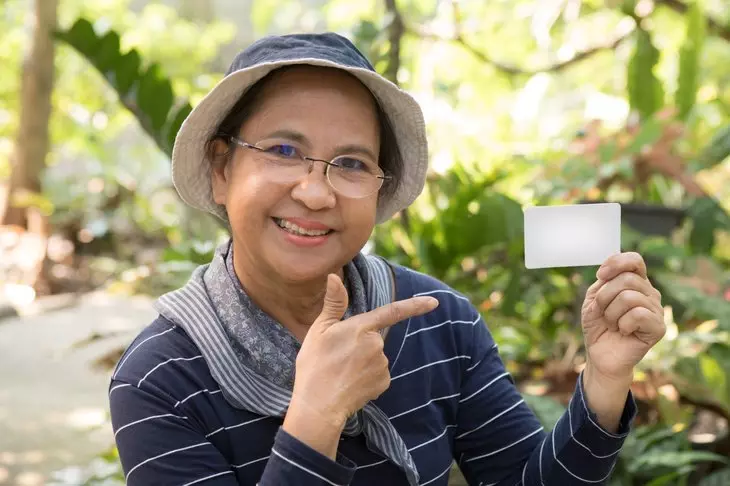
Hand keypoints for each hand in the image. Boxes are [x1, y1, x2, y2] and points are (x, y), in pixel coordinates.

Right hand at [290, 274, 438, 427]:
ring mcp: (382, 365)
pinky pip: (378, 374)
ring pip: (375, 357)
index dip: (415, 306)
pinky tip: (350, 383)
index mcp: (361, 327)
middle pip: (374, 338)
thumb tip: (334, 276)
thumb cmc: (314, 365)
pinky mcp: (384, 383)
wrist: (318, 405)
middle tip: (337, 357)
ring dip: (362, 361)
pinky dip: (366, 377)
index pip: (392, 312)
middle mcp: (376, 344)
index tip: (434, 302)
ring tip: (340, 371)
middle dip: (360, 344)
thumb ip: (333, 303)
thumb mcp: (319, 330)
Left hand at [582, 252, 665, 382]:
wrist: (600, 354)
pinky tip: (623, 331)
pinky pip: (638, 314)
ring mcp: (656, 310)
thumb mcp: (594, 298)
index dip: (615, 263)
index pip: (634, 260)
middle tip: (603, 312)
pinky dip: (622, 323)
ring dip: (611, 312)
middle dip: (605, 296)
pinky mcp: (658, 328)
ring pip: (629, 297)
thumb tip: (612, 270)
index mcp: (636, 283)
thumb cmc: (598, 325)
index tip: (600, 275)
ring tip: (613, 324)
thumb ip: (605, 281)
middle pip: (626, 279)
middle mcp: (650, 293)